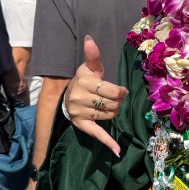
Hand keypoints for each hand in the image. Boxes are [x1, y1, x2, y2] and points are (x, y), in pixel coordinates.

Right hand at [62, 36, 127, 155]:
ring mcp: (78, 112)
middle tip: (114, 99)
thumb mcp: (90, 67)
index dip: (121, 92)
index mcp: (84, 81)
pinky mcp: (80, 125)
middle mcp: (79, 97)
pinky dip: (108, 142)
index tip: (121, 91)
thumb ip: (93, 55)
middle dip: (118, 102)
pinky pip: (96, 134)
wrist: (67, 96)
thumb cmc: (84, 80)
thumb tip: (89, 38)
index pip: (113, 90)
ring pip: (109, 115)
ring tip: (107, 106)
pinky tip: (117, 150)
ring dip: (113, 112)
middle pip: (112, 104)